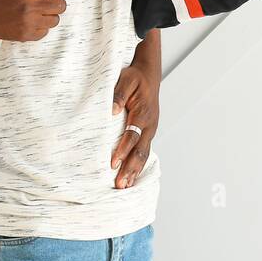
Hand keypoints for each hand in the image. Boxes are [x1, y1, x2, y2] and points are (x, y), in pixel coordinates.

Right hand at [0, 0, 87, 40]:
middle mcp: (29, 6)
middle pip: (61, 5)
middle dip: (55, 2)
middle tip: (43, 1)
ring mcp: (28, 22)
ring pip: (55, 20)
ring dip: (49, 15)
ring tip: (34, 11)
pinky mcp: (25, 35)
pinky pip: (45, 31)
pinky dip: (41, 26)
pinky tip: (28, 21)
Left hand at [109, 61, 159, 188]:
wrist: (149, 75)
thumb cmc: (135, 77)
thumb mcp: (125, 80)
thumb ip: (118, 94)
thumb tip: (111, 111)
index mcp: (144, 113)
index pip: (132, 135)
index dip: (123, 150)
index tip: (113, 163)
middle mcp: (150, 125)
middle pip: (140, 151)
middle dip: (130, 169)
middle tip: (120, 184)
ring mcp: (150, 130)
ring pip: (143, 154)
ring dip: (134, 171)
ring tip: (125, 186)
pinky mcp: (148, 132)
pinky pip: (144, 151)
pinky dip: (138, 165)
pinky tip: (131, 176)